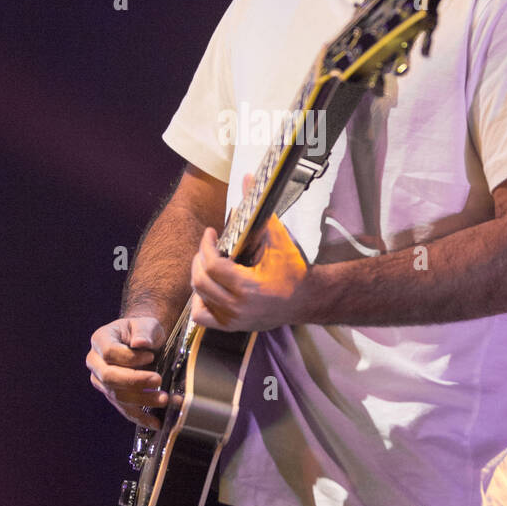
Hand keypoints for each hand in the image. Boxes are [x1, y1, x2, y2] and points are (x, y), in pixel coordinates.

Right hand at [87, 315, 167, 426]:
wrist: (143, 342)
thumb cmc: (143, 331)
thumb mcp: (146, 324)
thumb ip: (144, 331)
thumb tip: (140, 343)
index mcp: (100, 340)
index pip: (109, 353)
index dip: (130, 357)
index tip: (150, 356)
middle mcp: (96, 362)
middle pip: (109, 377)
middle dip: (135, 381)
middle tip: (158, 380)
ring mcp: (102, 382)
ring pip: (117, 395)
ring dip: (142, 399)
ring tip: (164, 399)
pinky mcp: (113, 396)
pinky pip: (124, 409)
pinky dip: (140, 417)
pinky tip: (155, 422)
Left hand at [189, 174, 311, 331]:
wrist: (308, 298)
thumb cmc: (295, 270)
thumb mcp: (279, 239)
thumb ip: (261, 211)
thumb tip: (247, 178)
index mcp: (248, 287)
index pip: (212, 266)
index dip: (206, 246)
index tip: (211, 233)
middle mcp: (239, 307)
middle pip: (201, 281)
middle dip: (200, 259)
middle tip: (208, 246)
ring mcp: (235, 320)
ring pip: (199, 298)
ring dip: (199, 277)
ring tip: (208, 264)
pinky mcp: (234, 327)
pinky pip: (202, 318)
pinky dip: (200, 302)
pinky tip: (210, 288)